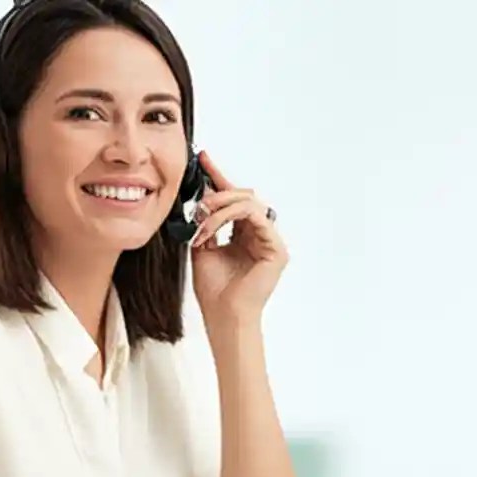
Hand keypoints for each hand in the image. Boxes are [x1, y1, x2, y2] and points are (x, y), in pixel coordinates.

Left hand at [189, 151, 288, 325]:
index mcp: (244, 235)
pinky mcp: (276, 248)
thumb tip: (199, 202)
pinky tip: (213, 227)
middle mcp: (260, 235)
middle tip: (199, 203)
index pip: (233, 200)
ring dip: (221, 206)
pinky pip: (254, 216)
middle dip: (218, 193)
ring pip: (248, 203)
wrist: (223, 316)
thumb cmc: (215, 291)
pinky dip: (230, 216)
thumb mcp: (202, 248)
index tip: (203, 159)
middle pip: (243, 196)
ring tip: (203, 219)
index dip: (219, 178)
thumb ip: (205, 225)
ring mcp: (270, 241)